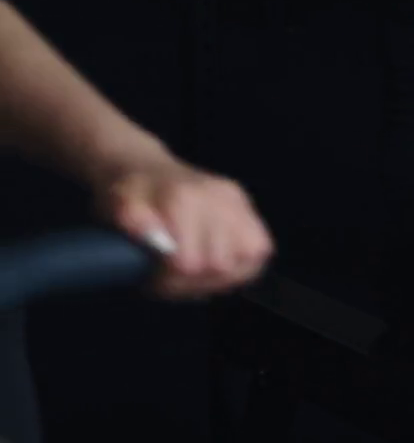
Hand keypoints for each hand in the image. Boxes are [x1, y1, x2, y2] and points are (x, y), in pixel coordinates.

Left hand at [95, 158, 273, 300]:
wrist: (147, 168)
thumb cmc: (129, 193)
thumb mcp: (116, 204)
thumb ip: (130, 218)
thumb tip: (152, 236)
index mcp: (184, 198)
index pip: (190, 263)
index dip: (170, 282)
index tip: (152, 279)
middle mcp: (218, 197)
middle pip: (220, 266)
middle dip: (194, 282)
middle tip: (172, 279)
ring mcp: (237, 200)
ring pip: (250, 258)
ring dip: (222, 276)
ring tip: (196, 274)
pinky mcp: (247, 206)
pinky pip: (262, 247)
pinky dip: (243, 263)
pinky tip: (219, 264)